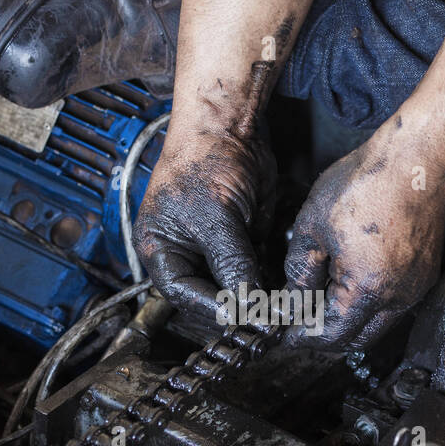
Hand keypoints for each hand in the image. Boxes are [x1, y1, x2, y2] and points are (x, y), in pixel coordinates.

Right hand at [133, 127, 274, 318]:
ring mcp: (214, 248)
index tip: (243, 320)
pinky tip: (284, 288)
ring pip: (235, 286)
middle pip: (210, 296)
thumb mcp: (215, 220)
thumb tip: (248, 305)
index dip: (213, 309)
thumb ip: (232, 264)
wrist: (229, 126)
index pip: (184, 294)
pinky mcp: (241, 240)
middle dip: (237, 305)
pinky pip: (254, 269)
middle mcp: (185, 253)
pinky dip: (267, 279)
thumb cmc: (204, 162)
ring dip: (256, 296)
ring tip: (279, 307)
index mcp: (161, 250)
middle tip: (266, 319)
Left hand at [282, 129, 444, 349]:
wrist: (419, 159)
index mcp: (366, 290)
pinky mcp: (425, 275)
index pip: (331, 336)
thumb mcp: (312, 225)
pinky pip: (394, 306)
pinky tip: (350, 283)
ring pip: (377, 325)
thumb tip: (293, 301)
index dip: (304, 338)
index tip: (288, 335)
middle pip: (357, 340)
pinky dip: (370, 305)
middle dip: (327, 337)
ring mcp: (416, 288)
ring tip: (323, 300)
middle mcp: (397, 298)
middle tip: (302, 322)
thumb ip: (300, 270)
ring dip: (350, 322)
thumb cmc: (366, 183)